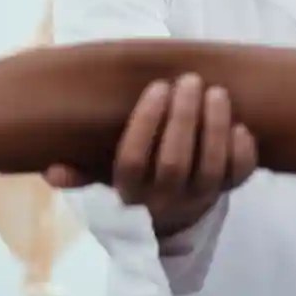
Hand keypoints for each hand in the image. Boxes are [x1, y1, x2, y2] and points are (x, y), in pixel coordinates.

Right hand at [44, 74, 257, 237]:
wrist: (175, 214)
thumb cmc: (138, 176)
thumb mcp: (107, 175)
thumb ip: (85, 169)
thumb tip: (51, 171)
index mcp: (129, 191)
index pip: (132, 160)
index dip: (146, 123)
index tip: (158, 87)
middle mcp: (164, 200)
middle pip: (174, 163)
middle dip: (183, 119)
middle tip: (189, 80)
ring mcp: (198, 199)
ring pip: (210, 168)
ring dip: (214, 128)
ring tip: (217, 92)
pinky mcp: (226, 193)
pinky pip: (239, 177)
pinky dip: (243, 152)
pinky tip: (241, 125)